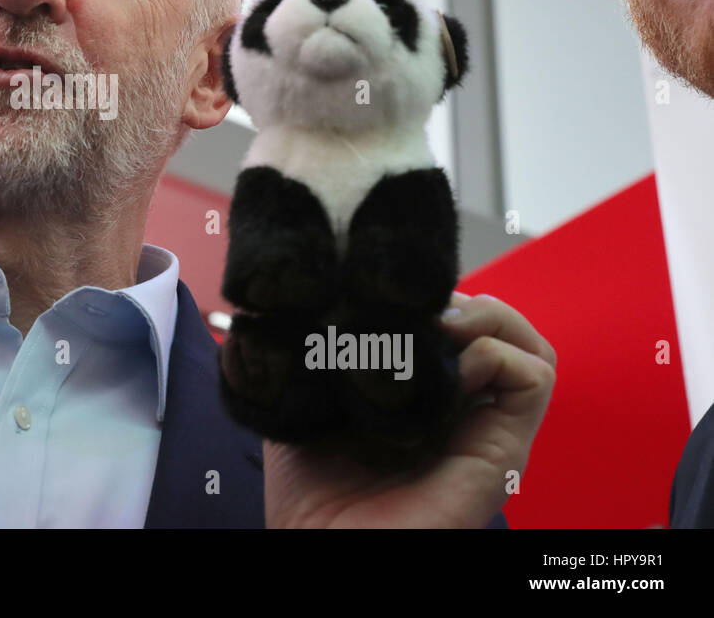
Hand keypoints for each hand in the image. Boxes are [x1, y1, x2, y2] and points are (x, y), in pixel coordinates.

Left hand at [262, 290, 555, 526]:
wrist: (324, 548)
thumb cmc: (312, 492)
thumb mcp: (309, 400)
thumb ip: (318, 353)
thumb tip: (313, 297)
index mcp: (428, 397)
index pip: (459, 323)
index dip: (434, 297)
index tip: (389, 293)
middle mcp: (467, 411)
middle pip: (500, 328)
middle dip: (462, 297)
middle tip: (415, 305)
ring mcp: (489, 429)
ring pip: (529, 346)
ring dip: (489, 316)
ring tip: (442, 322)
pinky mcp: (505, 449)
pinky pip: (534, 379)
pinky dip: (494, 352)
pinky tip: (448, 362)